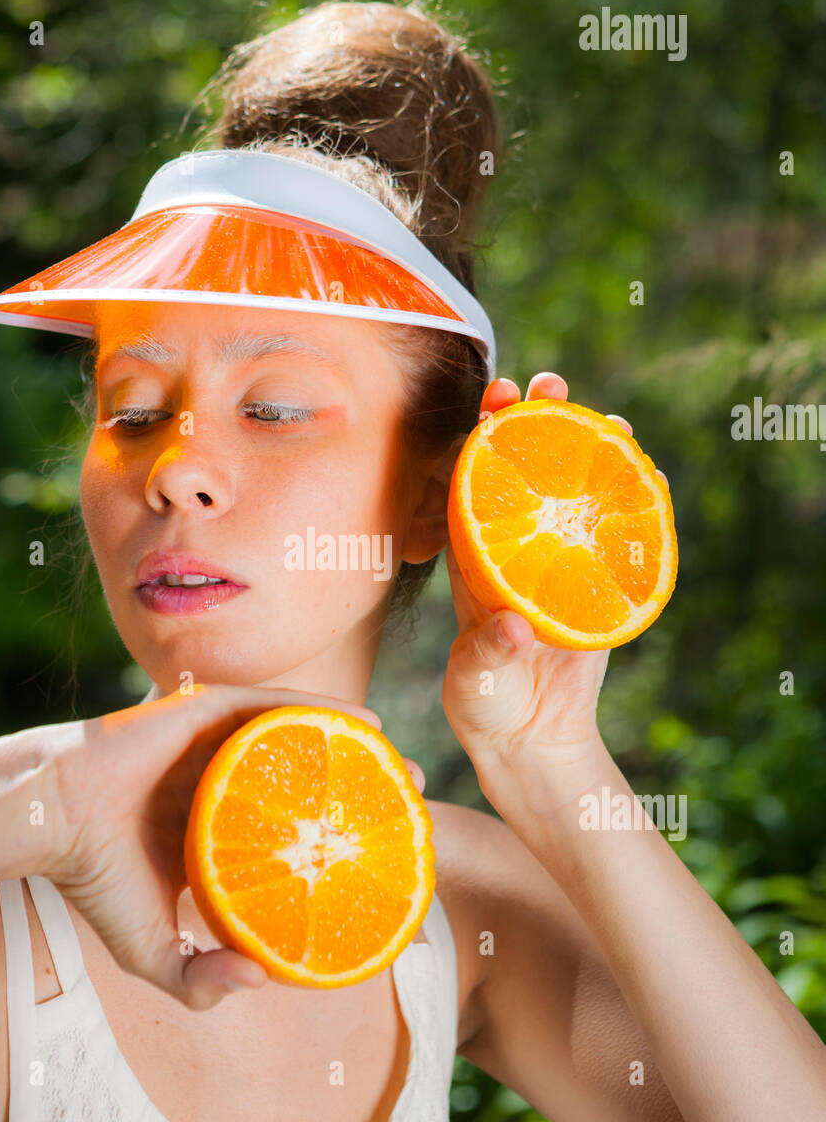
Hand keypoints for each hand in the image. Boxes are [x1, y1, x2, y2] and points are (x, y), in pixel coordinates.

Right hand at [38, 686, 424, 1010]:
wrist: (49, 817)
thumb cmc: (94, 880)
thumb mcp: (151, 951)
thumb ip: (200, 979)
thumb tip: (263, 980)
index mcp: (214, 834)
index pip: (289, 839)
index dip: (334, 848)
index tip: (383, 864)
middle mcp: (222, 784)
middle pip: (307, 787)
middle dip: (359, 800)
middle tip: (409, 815)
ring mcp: (216, 745)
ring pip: (300, 745)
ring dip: (356, 756)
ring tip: (404, 772)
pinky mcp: (208, 710)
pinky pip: (277, 706)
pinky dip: (325, 713)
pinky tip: (370, 727)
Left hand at [441, 373, 665, 775]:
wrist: (533, 737)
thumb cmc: (485, 704)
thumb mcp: (474, 681)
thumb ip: (488, 653)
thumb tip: (515, 625)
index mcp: (471, 556)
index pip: (472, 482)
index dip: (481, 436)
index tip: (492, 400)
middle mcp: (514, 547)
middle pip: (525, 470)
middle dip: (537, 420)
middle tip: (549, 384)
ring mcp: (560, 561)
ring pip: (575, 493)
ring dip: (592, 450)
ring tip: (611, 419)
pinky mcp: (600, 583)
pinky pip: (618, 535)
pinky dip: (636, 503)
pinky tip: (651, 475)